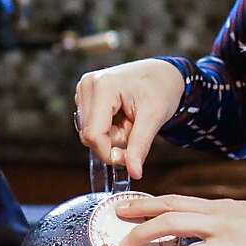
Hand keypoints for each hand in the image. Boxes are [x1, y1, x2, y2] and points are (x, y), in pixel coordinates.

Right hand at [73, 59, 186, 179]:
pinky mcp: (85, 96)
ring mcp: (84, 90)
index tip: (130, 158)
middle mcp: (87, 85)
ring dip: (111, 136)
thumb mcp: (154, 118)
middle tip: (135, 131)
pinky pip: (91, 126)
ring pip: (89, 133)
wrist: (162, 73)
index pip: (93, 134)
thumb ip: (140, 145)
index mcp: (103, 86)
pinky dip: (107, 129)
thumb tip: (134, 172)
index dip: (109, 153)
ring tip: (129, 121)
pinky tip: (121, 117)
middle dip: (113, 143)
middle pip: (89, 136)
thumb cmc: (161, 88)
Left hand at [117, 195, 245, 245]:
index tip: (121, 209)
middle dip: (142, 233)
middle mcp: (222, 224)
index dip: (145, 205)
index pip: (174, 202)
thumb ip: (215, 215)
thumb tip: (187, 219)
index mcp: (220, 207)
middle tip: (120, 244)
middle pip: (172, 222)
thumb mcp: (242, 210)